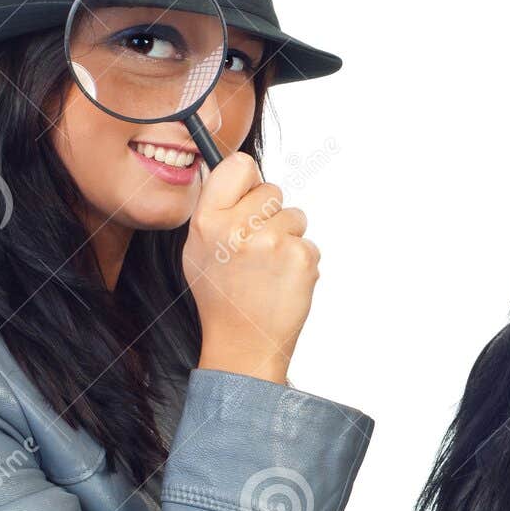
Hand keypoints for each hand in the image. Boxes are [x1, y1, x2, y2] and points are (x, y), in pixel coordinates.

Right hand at [182, 151, 318, 384]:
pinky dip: (301, 261)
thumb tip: (239, 171)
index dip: (249, 180)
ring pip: (295, 215)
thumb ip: (216, 210)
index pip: (239, 165)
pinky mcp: (300, 257)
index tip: (249, 196)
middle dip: (270, 213)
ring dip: (288, 237)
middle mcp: (237, 227)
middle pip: (272, 189)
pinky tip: (283, 282)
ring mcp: (271, 241)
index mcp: (208, 220)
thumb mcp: (199, 250)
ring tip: (269, 269)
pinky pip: (310, 243)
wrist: (243, 344)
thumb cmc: (222, 297)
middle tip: (258, 248)